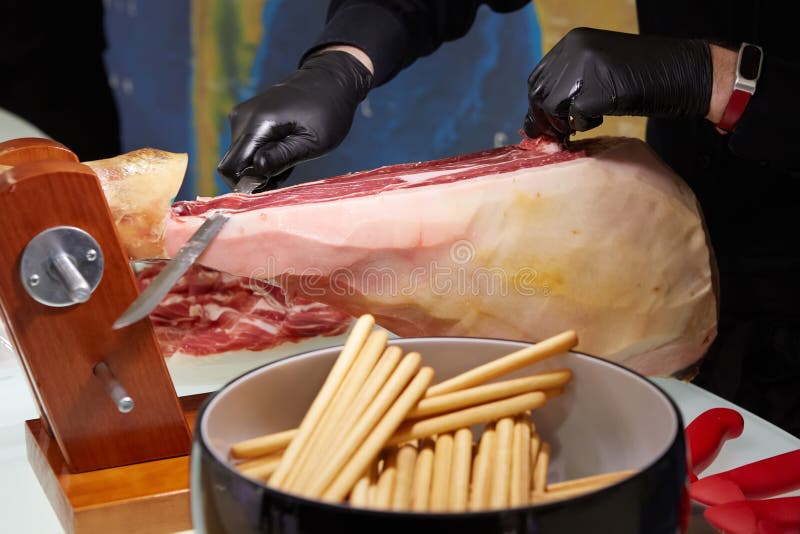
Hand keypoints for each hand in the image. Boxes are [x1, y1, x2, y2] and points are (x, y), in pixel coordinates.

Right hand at [217, 50, 372, 190]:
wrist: (328, 80)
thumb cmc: (327, 112)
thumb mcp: (313, 142)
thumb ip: (283, 157)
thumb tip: (256, 171)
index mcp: (257, 123)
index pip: (229, 167)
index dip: (246, 184)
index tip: (272, 183)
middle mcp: (242, 118)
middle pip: (234, 164)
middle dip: (257, 176)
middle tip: (288, 169)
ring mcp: (241, 115)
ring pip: (241, 157)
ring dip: (263, 165)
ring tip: (291, 155)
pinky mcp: (246, 117)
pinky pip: (246, 146)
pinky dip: (264, 154)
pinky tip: (285, 147)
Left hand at [524, 27, 712, 138]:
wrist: (685, 73)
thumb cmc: (646, 75)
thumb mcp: (601, 68)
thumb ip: (572, 80)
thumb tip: (538, 112)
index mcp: (574, 41)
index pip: (537, 77)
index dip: (538, 104)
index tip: (545, 122)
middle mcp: (574, 50)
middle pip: (538, 93)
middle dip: (543, 118)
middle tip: (557, 134)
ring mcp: (584, 69)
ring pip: (551, 106)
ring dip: (561, 124)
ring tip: (580, 127)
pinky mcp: (595, 90)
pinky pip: (573, 118)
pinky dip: (583, 126)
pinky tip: (599, 120)